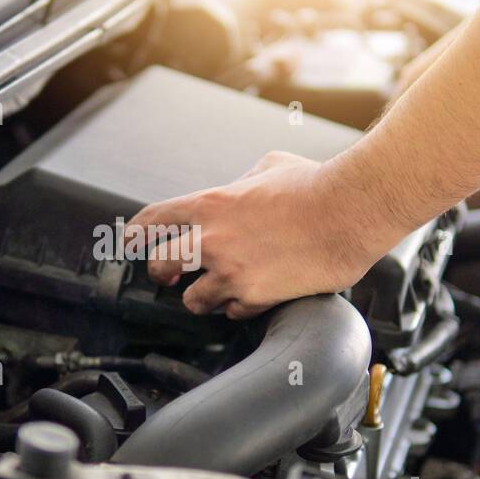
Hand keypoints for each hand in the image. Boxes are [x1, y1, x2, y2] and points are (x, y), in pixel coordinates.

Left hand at [128, 151, 378, 318]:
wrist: (350, 211)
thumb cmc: (317, 184)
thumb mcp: (269, 165)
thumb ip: (242, 181)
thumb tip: (240, 188)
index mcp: (211, 203)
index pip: (154, 219)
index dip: (136, 234)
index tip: (130, 243)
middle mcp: (212, 239)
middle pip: (160, 264)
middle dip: (160, 273)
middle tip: (167, 276)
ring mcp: (231, 271)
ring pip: (192, 299)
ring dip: (201, 298)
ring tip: (215, 294)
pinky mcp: (255, 297)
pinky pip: (231, 313)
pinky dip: (237, 309)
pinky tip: (251, 299)